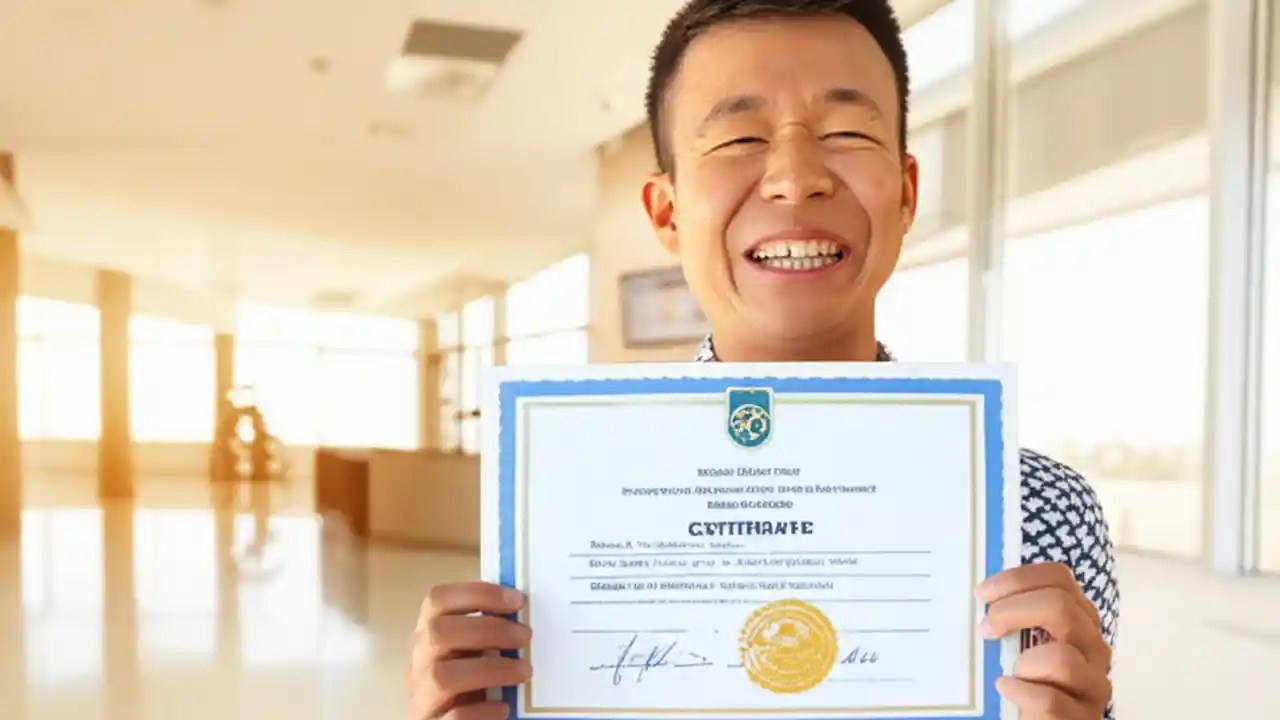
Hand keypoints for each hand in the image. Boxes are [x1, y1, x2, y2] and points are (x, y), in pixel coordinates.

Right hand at [404, 582, 531, 719]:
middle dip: (487, 629)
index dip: (477, 593)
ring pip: (440, 676)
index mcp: (427, 637)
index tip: (516, 600)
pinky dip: (482, 711)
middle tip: (525, 635)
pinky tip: (503, 707)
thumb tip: (521, 612)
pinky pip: (453, 718)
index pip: (437, 600)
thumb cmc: (470, 686)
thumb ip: (486, 634)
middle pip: (437, 632)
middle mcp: (417, 664)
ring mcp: (421, 698)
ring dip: (489, 669)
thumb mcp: (473, 654)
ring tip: (523, 671)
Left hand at [976, 563, 1111, 718]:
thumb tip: (978, 594)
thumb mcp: (1021, 641)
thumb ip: (1013, 618)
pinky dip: (1020, 692)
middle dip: (1013, 611)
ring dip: (1024, 663)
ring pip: (1061, 658)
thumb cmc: (1027, 680)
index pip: (1058, 578)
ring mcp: (1094, 683)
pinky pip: (1049, 699)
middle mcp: (1093, 646)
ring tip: (1010, 672)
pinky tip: (1007, 690)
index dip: (1018, 579)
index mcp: (1078, 619)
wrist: (1041, 719)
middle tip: (985, 628)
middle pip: (1061, 606)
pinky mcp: (1083, 716)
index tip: (982, 593)